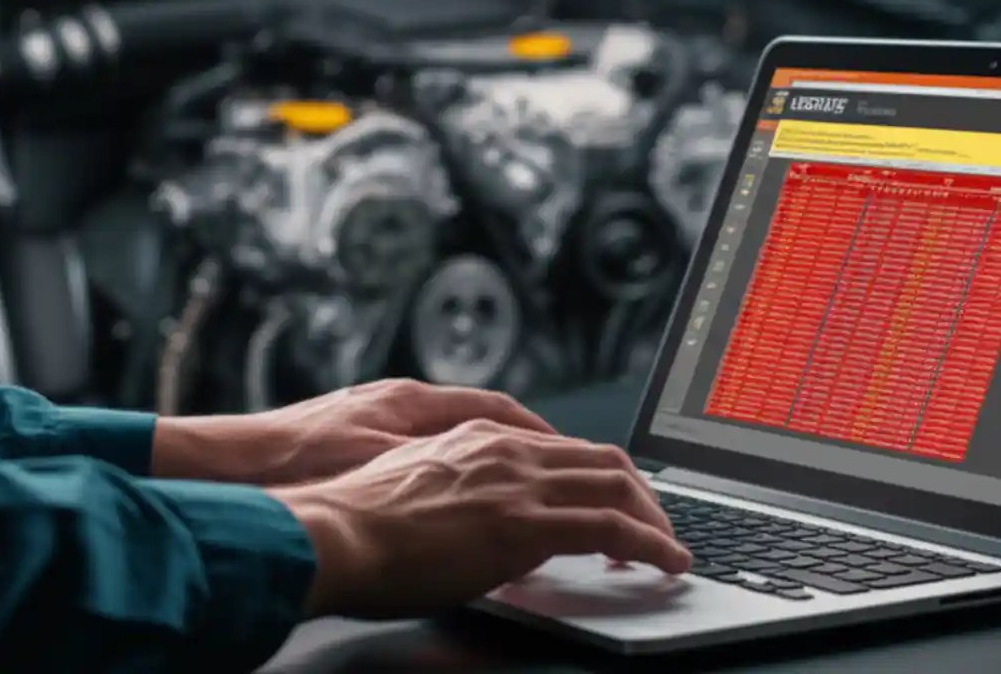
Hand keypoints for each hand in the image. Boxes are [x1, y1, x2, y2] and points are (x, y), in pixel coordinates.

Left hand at [151, 379, 556, 483]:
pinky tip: (450, 485)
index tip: (569, 452)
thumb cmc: (298, 464)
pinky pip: (419, 439)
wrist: (228, 465)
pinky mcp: (351, 431)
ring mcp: (374, 413)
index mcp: (410, 402)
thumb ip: (436, 472)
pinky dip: (447, 458)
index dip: (540, 432)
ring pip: (450, 427)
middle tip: (555, 464)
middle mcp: (397, 400)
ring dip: (484, 448)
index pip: (497, 408)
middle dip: (523, 438)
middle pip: (479, 414)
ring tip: (512, 477)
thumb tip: (488, 489)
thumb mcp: (381, 471)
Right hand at [269, 419, 691, 618]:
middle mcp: (508, 451)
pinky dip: (651, 543)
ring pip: (617, 485)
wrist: (331, 533)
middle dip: (640, 493)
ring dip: (654, 518)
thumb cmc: (354, 522)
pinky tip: (666, 562)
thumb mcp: (412, 488)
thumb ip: (454, 492)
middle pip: (602, 459)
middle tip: (654, 526)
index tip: (612, 501)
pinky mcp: (526, 525)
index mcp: (480, 438)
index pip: (562, 448)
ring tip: (669, 547)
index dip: (597, 476)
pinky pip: (612, 528)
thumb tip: (470, 521)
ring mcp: (520, 484)